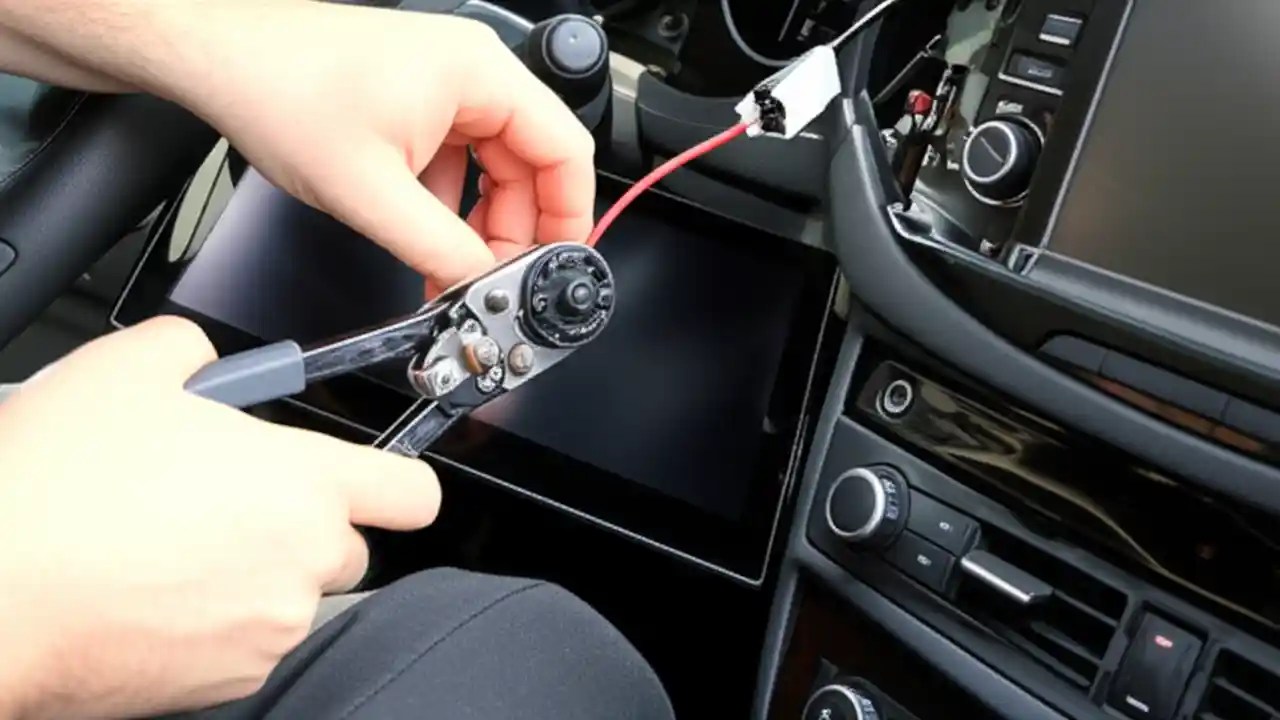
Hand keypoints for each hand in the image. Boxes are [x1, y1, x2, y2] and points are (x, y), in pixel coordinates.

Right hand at [0, 317, 439, 718]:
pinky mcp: (228, 683)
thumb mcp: (126, 370)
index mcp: (303, 484)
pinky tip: (152, 594)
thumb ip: (191, 350)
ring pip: (291, 597)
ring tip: (171, 547)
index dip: (398, 482)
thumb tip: (200, 356)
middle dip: (303, 525)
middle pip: (346, 546)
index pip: (412, 492)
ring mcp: (268, 629)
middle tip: (228, 503)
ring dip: (255, 575)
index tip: (375, 480)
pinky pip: (247, 646)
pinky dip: (216, 625)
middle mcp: (302, 562)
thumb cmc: (54, 491)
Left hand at [170, 1, 596, 291]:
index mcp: (480, 75)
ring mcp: (444, 84)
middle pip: (531, 165)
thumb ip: (442, 250)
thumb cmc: (279, 88)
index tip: (554, 266)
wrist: (215, 56)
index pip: (565, 152)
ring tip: (449, 266)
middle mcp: (472, 72)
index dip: (568, 218)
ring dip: (476, 223)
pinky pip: (457, 160)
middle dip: (514, 232)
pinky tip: (421, 236)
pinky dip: (447, 204)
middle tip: (492, 282)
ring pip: (493, 168)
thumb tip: (483, 288)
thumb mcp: (372, 195)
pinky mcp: (416, 99)